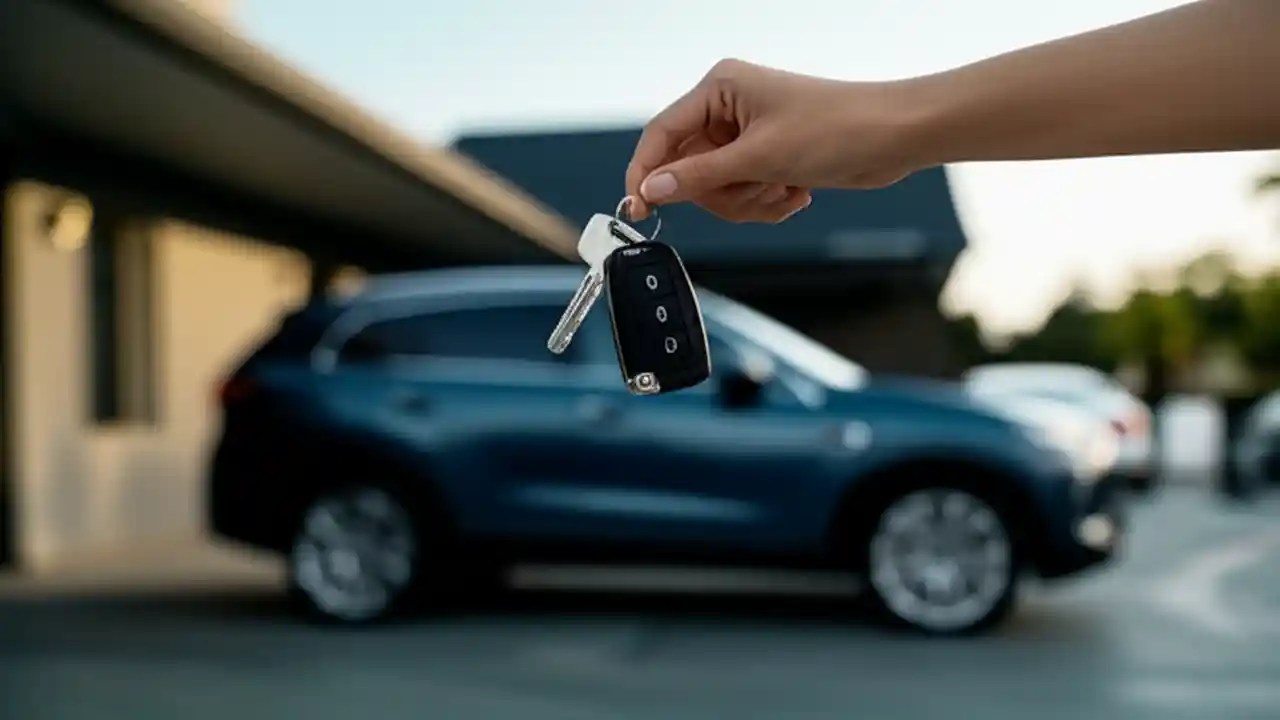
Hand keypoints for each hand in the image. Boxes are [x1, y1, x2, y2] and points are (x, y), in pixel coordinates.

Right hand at [624, 59, 925, 222]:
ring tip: (783, 189)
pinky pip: (743, 196)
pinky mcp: (766, 159)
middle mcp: (729, 109)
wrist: (893, 138)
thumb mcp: (759, 157)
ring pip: (717, 190)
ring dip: (749, 201)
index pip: (662, 133)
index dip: (647, 172)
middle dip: (722, 193)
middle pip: (689, 170)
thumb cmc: (837, 127)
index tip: (639, 207)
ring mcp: (748, 136)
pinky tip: (795, 192)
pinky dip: (766, 203)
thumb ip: (698, 176)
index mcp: (720, 89)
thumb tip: (653, 188)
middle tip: (754, 190)